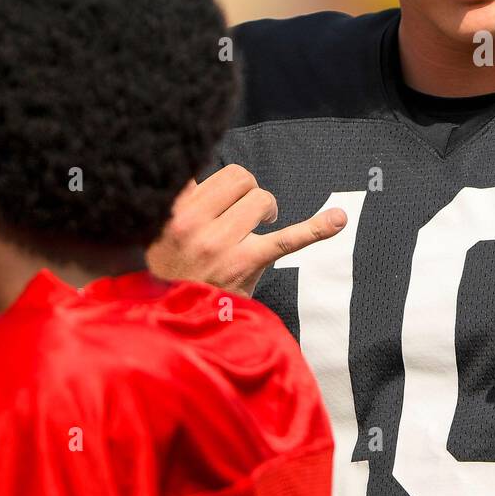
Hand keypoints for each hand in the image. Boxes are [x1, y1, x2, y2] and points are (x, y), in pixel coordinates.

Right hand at [147, 163, 346, 296]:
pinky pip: (287, 239)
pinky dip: (316, 228)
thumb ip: (179, 199)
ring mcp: (220, 244)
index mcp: (170, 210)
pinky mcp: (246, 263)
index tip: (224, 199)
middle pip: (240, 179)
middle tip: (242, 216)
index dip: (223, 186)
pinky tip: (338, 220)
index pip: (211, 172)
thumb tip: (203, 174)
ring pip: (261, 199)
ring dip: (265, 210)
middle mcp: (191, 224)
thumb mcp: (156, 231)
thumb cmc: (167, 271)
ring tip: (255, 229)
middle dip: (248, 193)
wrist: (166, 323)